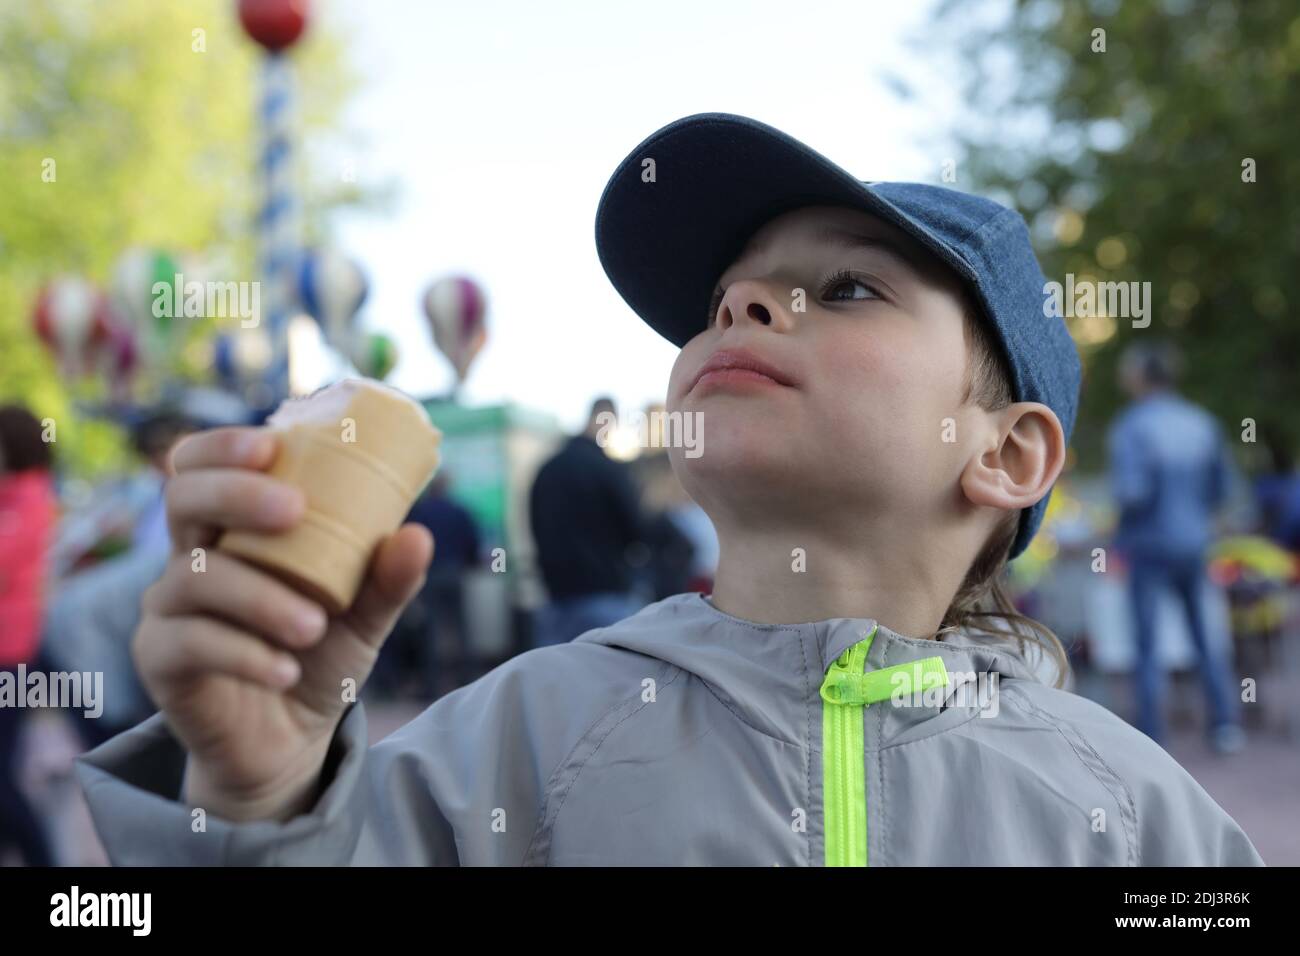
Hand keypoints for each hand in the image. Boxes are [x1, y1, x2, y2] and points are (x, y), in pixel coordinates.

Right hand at [132, 426, 433, 820]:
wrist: (289, 741)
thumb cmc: (319, 654)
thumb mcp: (365, 615)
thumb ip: (387, 578)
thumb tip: (417, 534)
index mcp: (234, 528)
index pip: (204, 465)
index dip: (225, 446)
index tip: (271, 444)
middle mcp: (191, 556)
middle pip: (184, 498)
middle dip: (237, 494)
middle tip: (295, 510)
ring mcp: (168, 607)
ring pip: (196, 577)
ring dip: (259, 595)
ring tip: (313, 626)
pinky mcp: (159, 660)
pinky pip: (190, 643)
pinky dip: (243, 652)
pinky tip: (285, 668)